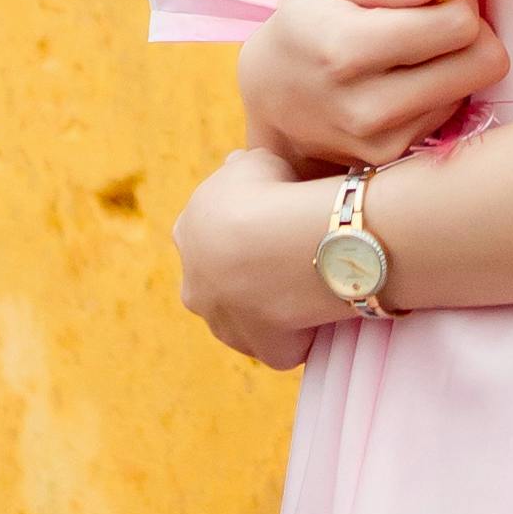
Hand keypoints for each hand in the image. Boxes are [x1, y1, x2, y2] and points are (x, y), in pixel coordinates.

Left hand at [171, 147, 330, 370]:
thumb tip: (239, 168)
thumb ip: (241, 170)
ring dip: (274, 309)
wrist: (285, 243)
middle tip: (292, 258)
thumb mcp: (251, 162)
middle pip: (224, 285)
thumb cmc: (270, 192)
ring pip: (250, 320)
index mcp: (188, 235)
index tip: (274, 222)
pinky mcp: (263, 350)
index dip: (244, 228)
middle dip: (251, 276)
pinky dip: (303, 335)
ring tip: (311, 286)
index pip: (212, 235)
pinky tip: (324, 311)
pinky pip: (285, 346)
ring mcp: (226, 326)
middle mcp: (195, 286)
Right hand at [238, 0, 507, 169]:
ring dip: (456, 61)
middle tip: (437, 18)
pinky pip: (453, 112)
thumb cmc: (305, 26)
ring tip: (413, 50)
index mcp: (346, 48)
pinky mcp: (395, 156)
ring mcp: (383, 140)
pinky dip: (440, 90)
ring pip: (474, 87)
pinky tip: (405, 79)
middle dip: (472, 31)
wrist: (270, 100)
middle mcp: (367, 105)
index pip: (458, 24)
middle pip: (483, 62)